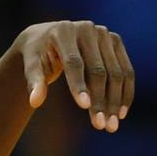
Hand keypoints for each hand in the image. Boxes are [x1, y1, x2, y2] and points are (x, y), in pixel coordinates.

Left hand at [18, 21, 134, 131]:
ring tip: (112, 126)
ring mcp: (105, 34)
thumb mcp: (31, 64)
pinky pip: (125, 70)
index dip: (79, 85)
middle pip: (98, 70)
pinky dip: (125, 92)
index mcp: (64, 32)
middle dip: (100, 100)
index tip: (84, 107)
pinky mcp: (116, 41)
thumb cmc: (37, 53)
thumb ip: (34, 81)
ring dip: (115, 100)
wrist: (49, 35)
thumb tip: (34, 103)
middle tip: (101, 126)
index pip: (74, 62)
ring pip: (116, 72)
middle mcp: (87, 29)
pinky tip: (121, 113)